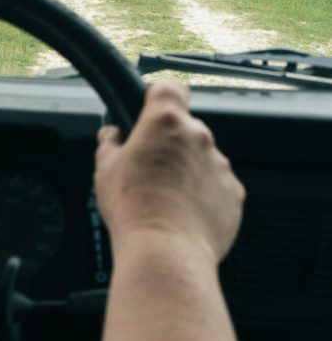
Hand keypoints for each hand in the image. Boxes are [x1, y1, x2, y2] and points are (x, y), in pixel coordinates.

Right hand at [94, 81, 244, 265]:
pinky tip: (183, 214)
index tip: (153, 108)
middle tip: (150, 170)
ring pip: (203, 159)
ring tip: (167, 198)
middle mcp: (198, 137)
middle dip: (171, 144)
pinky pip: (218, 186)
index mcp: (165, 122)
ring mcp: (220, 165)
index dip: (161, 97)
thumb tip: (111, 136)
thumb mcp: (105, 169)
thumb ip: (109, 143)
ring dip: (188, 171)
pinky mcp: (233, 193)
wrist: (166, 252)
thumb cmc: (134, 210)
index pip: (171, 88)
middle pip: (186, 128)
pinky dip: (204, 195)